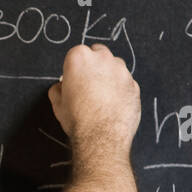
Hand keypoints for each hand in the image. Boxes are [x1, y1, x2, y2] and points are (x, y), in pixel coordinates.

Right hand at [47, 43, 139, 162]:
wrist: (102, 137)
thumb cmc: (79, 119)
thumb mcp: (57, 104)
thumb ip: (57, 89)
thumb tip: (60, 88)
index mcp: (79, 58)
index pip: (76, 54)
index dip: (73, 68)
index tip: (73, 79)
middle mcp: (103, 59)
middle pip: (98, 54)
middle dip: (93, 66)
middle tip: (87, 85)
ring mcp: (121, 71)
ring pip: (114, 67)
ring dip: (108, 76)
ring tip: (101, 97)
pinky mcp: (134, 85)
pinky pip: (125, 83)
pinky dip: (120, 90)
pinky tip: (112, 104)